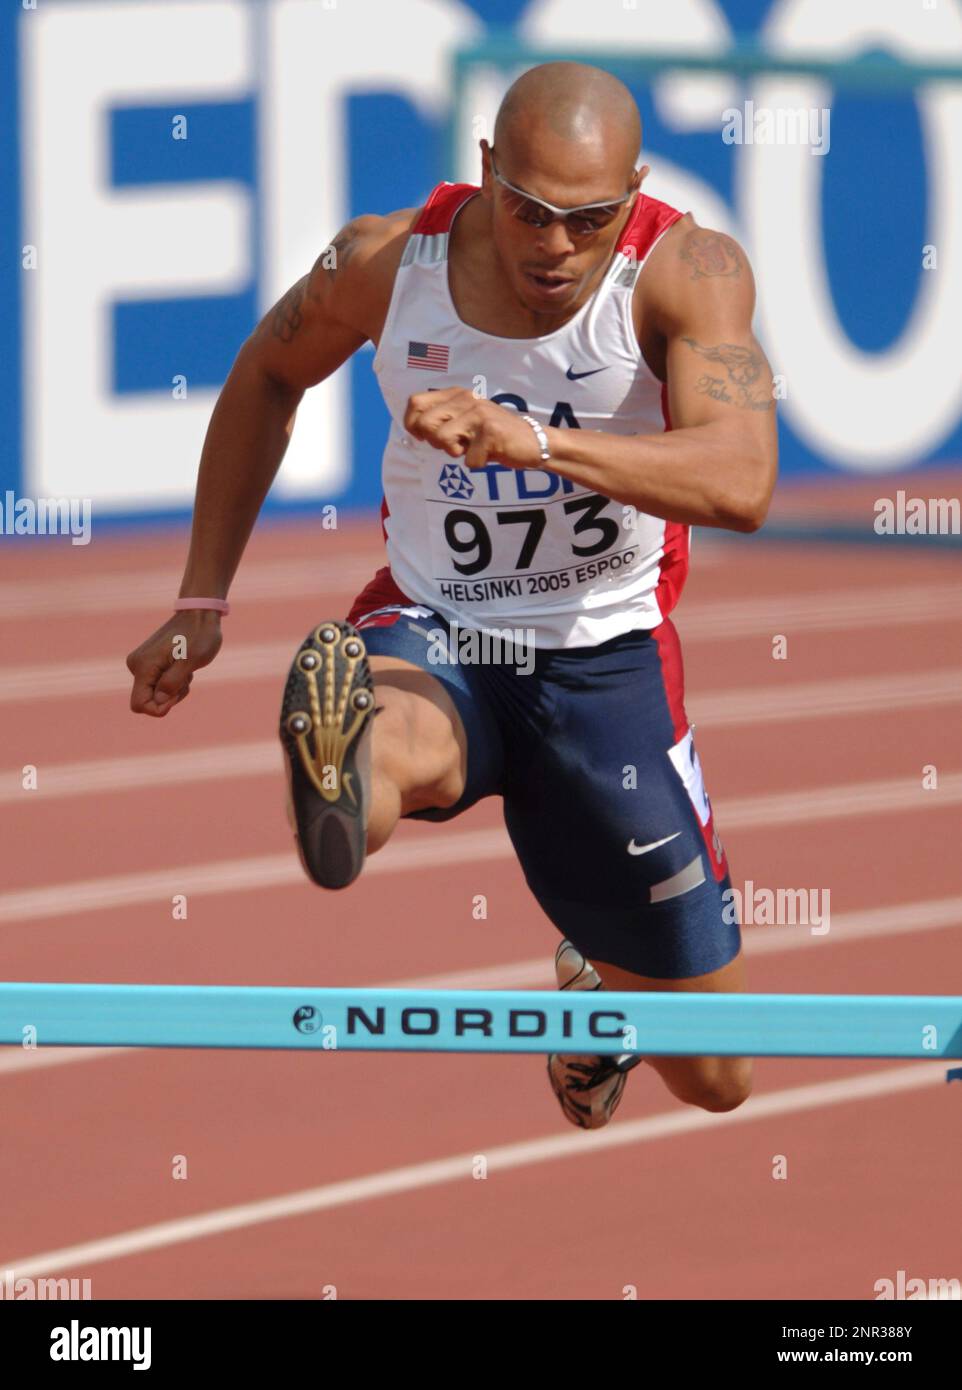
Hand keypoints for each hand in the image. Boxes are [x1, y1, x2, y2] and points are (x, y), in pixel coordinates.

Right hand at [126, 609, 222, 716]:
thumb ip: (173, 682)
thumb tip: (159, 702)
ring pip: (155, 693)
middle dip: (170, 696)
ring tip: (186, 668)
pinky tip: (183, 666)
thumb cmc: (199, 635)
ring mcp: (141, 664)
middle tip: (186, 676)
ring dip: (174, 687)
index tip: (178, 692)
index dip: (159, 708)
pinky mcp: (148, 663)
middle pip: (148, 700)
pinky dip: (173, 681)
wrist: (199, 614)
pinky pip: (158, 685)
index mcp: (143, 666)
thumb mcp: (191, 660)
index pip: (139, 705)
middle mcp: (136, 665)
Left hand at [404, 388, 545, 470]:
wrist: (533, 441)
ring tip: (471, 448)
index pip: (415, 402)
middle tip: (454, 445)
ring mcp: (479, 415)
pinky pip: (468, 459)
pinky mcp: (491, 433)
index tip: (425, 437)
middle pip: (425, 424)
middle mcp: (466, 399)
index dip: (413, 424)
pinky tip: (490, 454)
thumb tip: (414, 428)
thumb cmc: (493, 435)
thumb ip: (443, 418)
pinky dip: (477, 463)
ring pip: (442, 440)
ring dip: (454, 452)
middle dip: (434, 442)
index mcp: (457, 394)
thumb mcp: (465, 419)